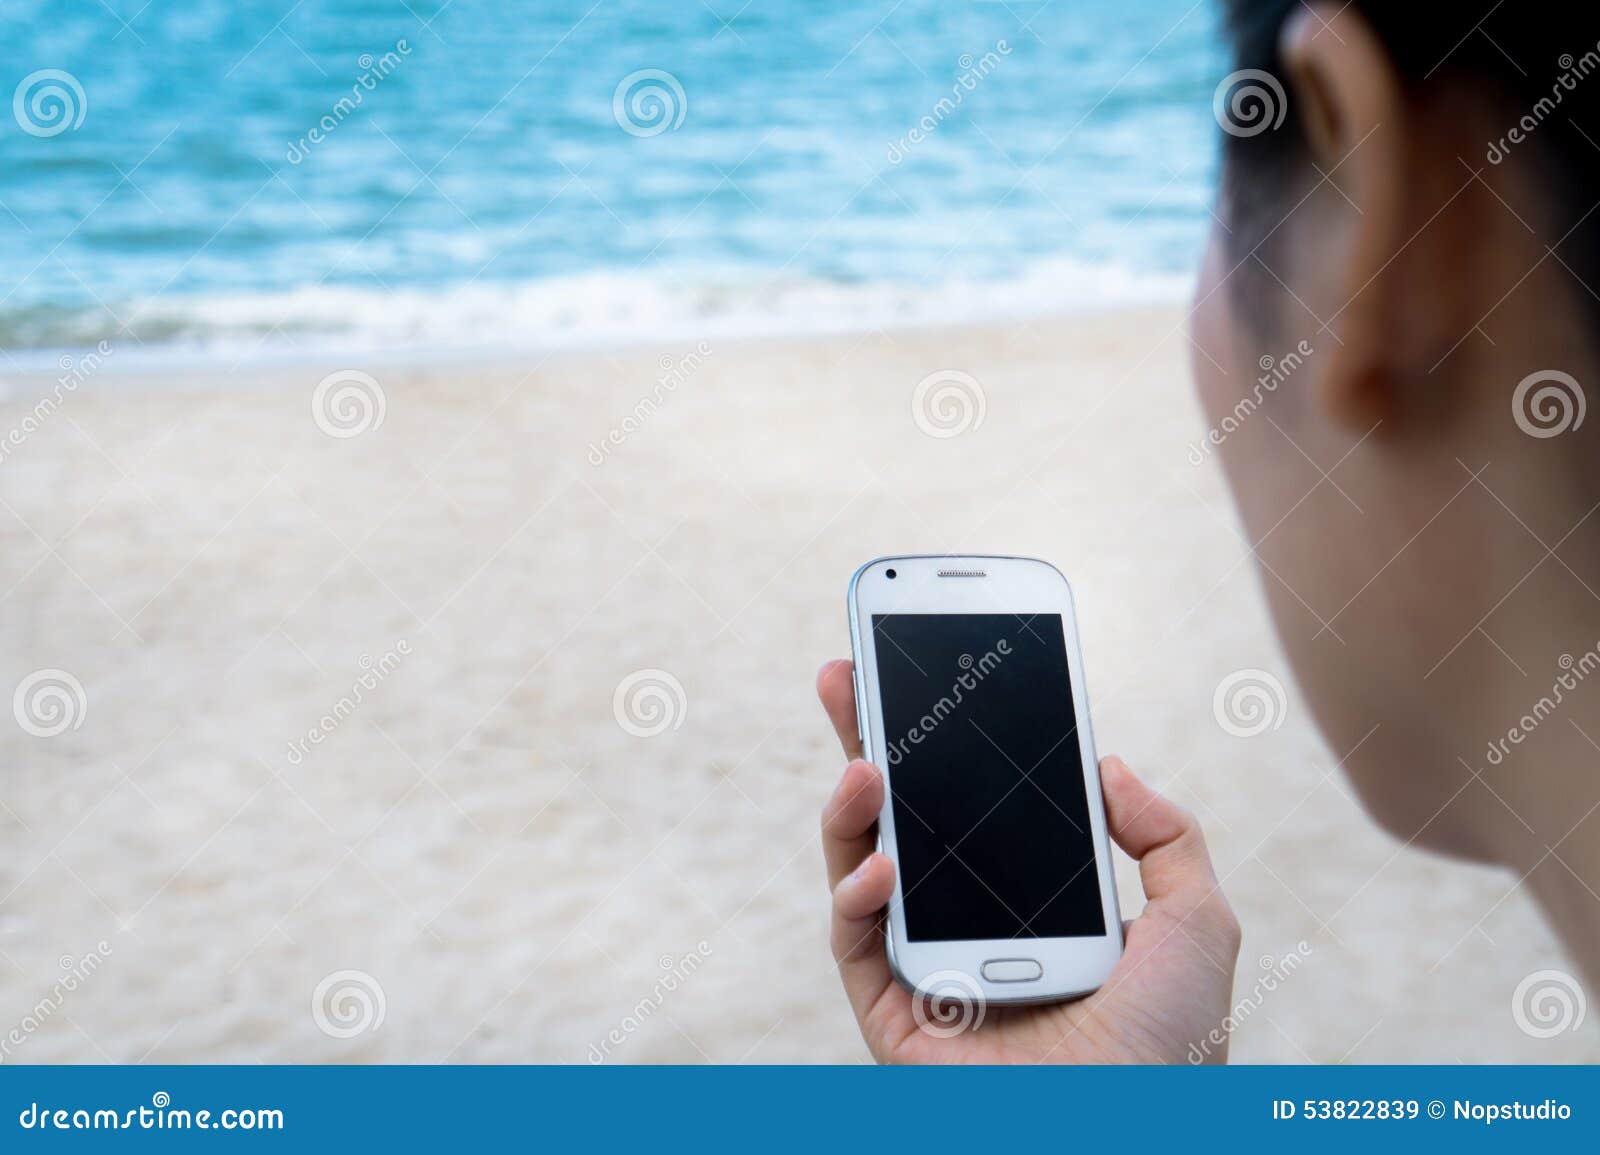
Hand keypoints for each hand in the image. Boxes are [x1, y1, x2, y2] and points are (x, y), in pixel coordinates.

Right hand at [817, 658, 1240, 1063]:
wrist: (1122, 1135)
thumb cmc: (1170, 1054)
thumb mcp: (1197, 925)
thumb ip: (1168, 837)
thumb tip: (1110, 766)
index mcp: (1033, 902)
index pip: (976, 804)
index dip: (948, 741)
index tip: (933, 675)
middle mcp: (970, 926)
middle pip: (903, 817)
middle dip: (867, 743)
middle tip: (845, 677)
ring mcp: (925, 965)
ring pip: (862, 868)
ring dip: (852, 808)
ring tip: (862, 763)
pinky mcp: (891, 1011)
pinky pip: (854, 940)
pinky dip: (855, 895)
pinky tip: (881, 864)